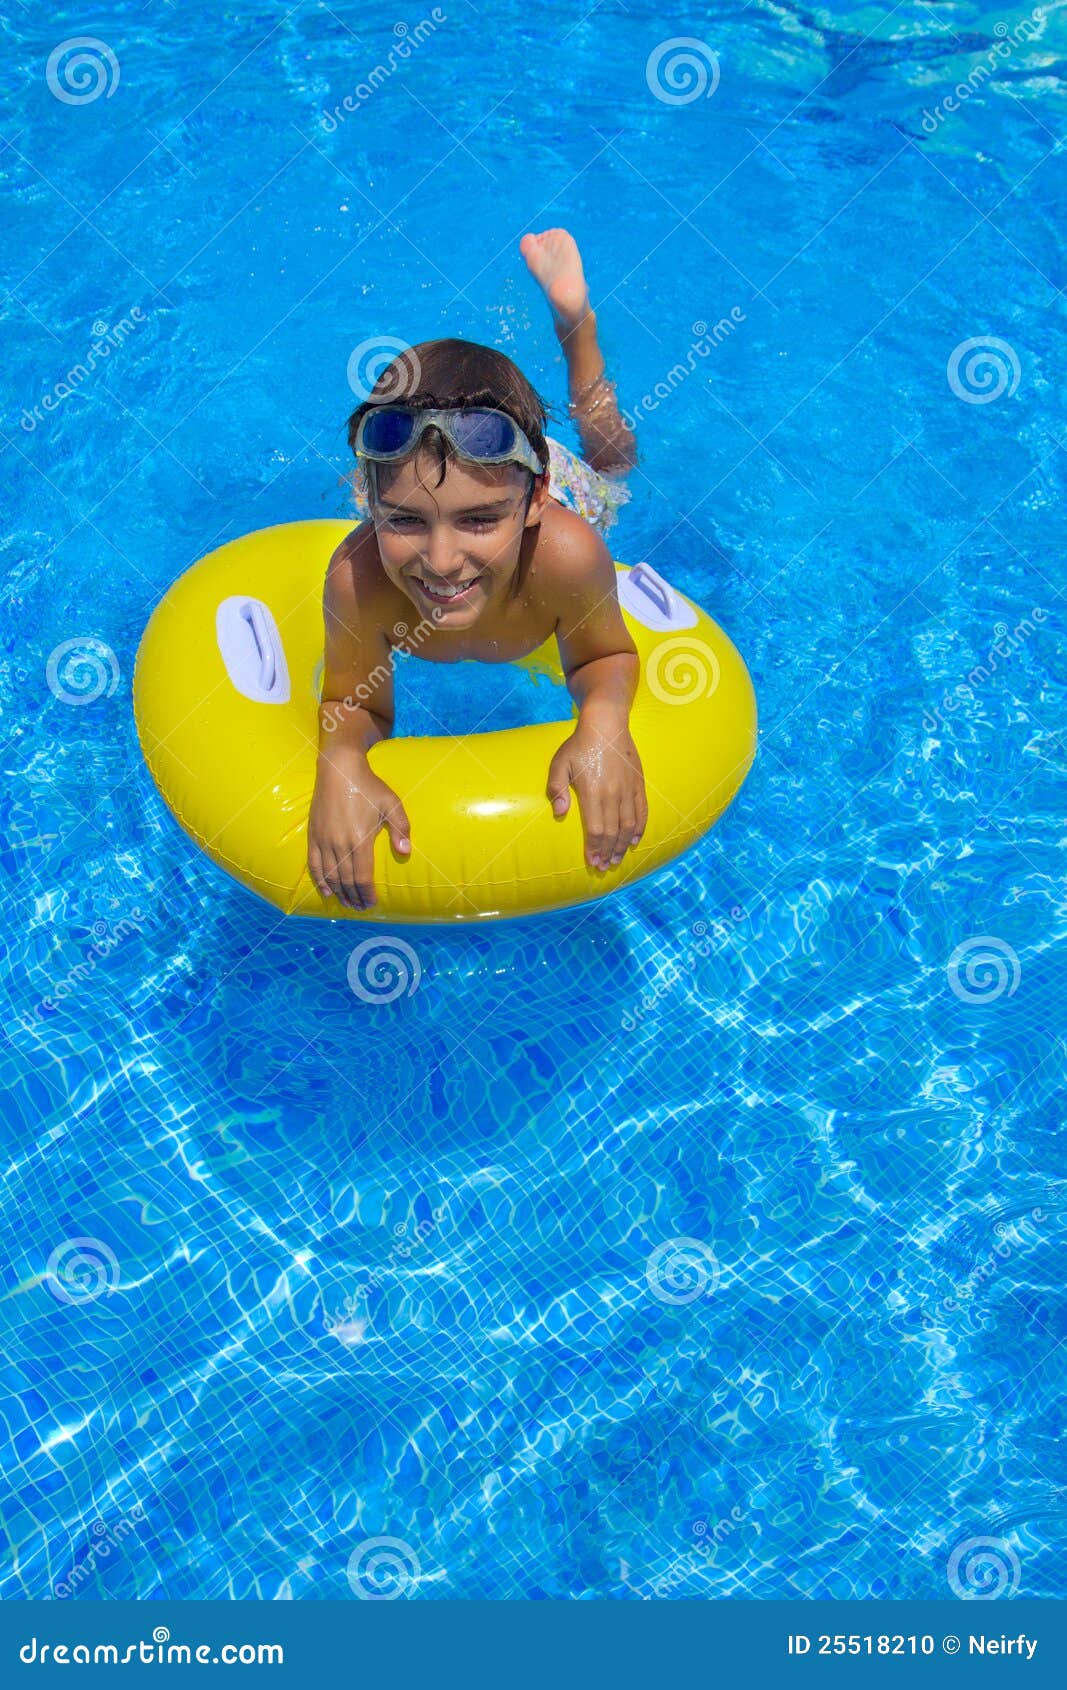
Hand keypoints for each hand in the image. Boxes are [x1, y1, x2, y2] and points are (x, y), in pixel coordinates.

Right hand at [307, 753, 409, 909]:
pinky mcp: (313, 835)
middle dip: (355, 897)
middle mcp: (340, 843)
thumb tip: (406, 852)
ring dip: (339, 893)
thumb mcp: (391, 804)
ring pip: (330, 876)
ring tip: (347, 903)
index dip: (367, 894)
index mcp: (360, 839)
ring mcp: (324, 840)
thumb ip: (400, 828)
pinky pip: (314, 864)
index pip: (363, 877)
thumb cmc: (369, 786)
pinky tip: (327, 891)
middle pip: (347, 881)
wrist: (339, 769)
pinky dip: (320, 881)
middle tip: (361, 907)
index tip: (372, 903)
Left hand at [546, 718, 647, 870]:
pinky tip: (634, 841)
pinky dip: (640, 828)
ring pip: (628, 826)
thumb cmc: (579, 745)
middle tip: (604, 867)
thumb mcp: (559, 763)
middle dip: (607, 853)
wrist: (606, 724)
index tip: (592, 862)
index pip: (595, 830)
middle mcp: (612, 794)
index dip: (594, 849)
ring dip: (623, 846)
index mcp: (592, 792)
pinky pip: (642, 811)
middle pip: (612, 832)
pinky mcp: (638, 784)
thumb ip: (556, 788)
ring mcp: (627, 789)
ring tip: (617, 860)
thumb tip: (560, 812)